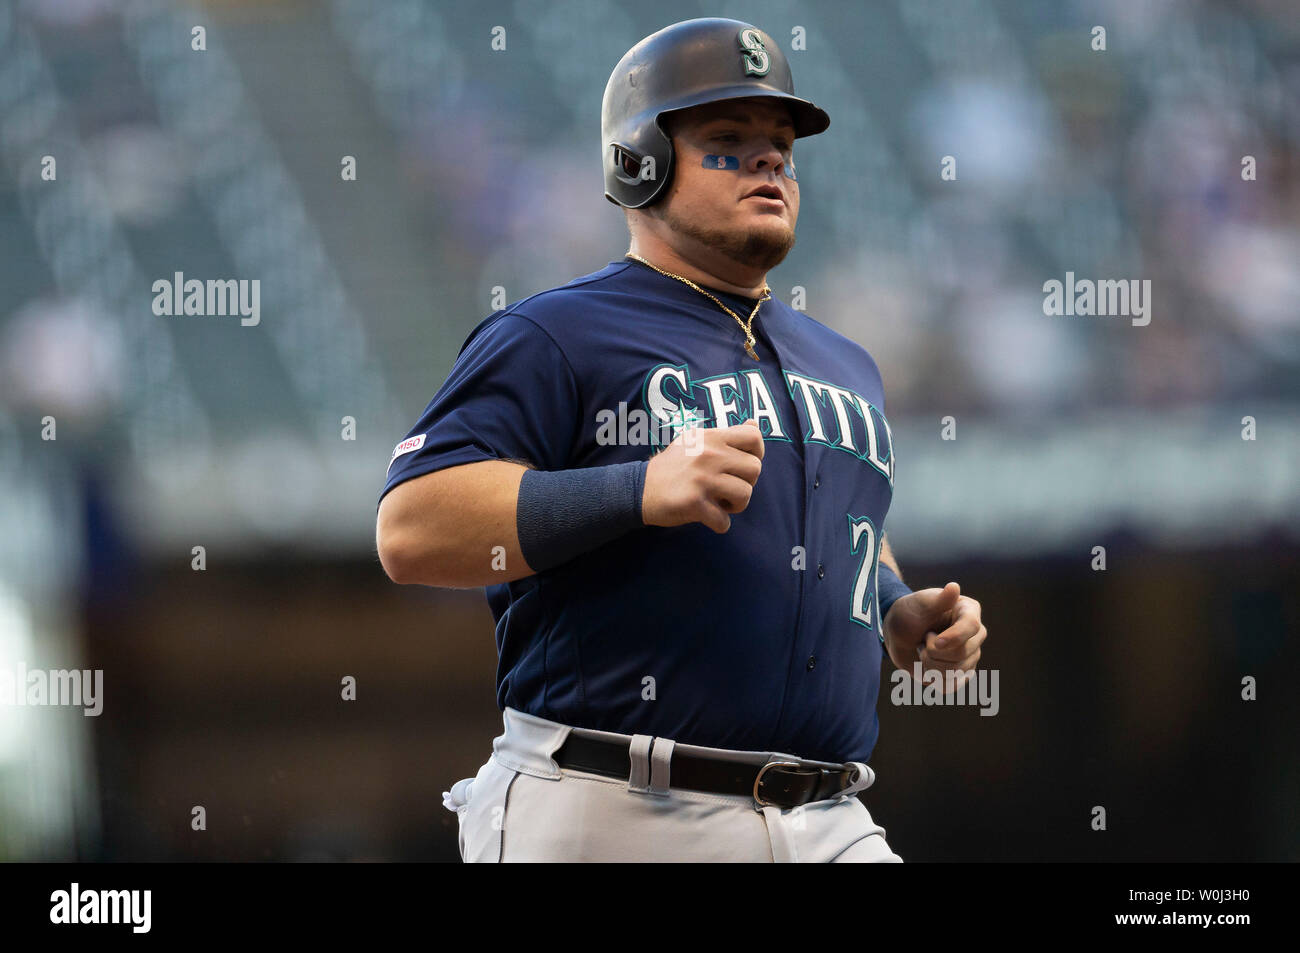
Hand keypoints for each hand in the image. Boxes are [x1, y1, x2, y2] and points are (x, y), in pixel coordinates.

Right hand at [641, 418, 763, 533]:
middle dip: (746, 483)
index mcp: (711, 437)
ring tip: (719, 502)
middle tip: (728, 488)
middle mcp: (709, 455)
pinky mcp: (695, 503)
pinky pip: (724, 521)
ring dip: (735, 505)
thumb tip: (754, 423)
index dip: (757, 453)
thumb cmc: (673, 466)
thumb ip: (725, 435)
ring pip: (745, 495)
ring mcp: (702, 479)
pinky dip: (719, 524)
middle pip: (755, 469)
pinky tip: (708, 517)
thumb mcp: (696, 440)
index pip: (754, 436)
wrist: (640, 488)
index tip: (743, 465)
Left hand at [882, 581, 985, 692]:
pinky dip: (932, 678)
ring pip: (955, 672)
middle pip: (962, 654)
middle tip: (922, 638)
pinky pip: (950, 685)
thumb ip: (938, 600)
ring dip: (929, 664)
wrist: (899, 634)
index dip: (953, 637)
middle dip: (932, 651)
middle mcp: (975, 635)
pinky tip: (927, 666)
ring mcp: (970, 655)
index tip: (932, 640)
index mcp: (969, 611)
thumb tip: (954, 588)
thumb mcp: (919, 604)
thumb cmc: (910, 613)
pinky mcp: (961, 674)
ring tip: (923, 649)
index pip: (972, 626)